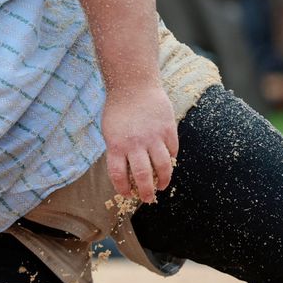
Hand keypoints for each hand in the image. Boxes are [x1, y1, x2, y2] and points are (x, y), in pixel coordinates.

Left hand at [101, 83, 177, 204]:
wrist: (133, 84)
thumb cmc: (118, 109)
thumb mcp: (110, 131)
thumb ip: (118, 150)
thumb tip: (126, 172)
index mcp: (116, 145)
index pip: (118, 175)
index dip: (123, 188)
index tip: (127, 194)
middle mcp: (135, 144)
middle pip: (142, 175)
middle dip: (146, 192)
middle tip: (148, 199)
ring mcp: (153, 137)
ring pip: (162, 166)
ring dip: (163, 180)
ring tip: (162, 186)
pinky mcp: (167, 129)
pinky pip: (172, 151)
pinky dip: (171, 159)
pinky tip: (168, 163)